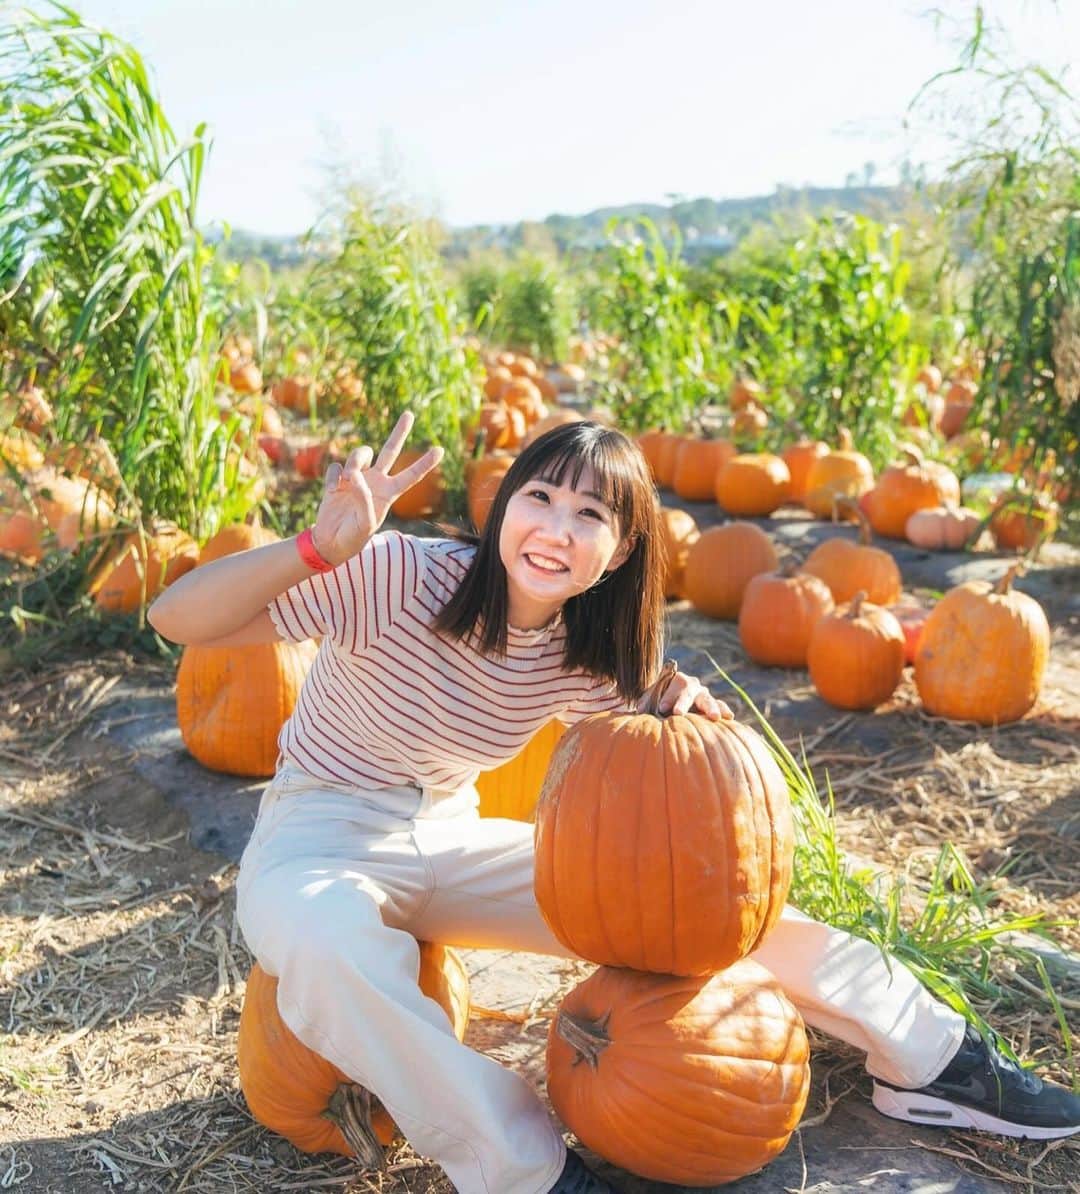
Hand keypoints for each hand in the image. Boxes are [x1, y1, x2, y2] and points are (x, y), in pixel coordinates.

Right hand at [310, 412, 443, 565]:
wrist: (330, 542)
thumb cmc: (352, 538)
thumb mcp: (365, 526)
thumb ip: (364, 502)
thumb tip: (355, 478)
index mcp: (388, 493)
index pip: (411, 476)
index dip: (425, 463)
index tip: (440, 450)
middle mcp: (375, 481)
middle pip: (390, 451)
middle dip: (399, 432)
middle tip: (409, 414)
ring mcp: (356, 478)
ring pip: (360, 454)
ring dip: (355, 461)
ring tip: (348, 479)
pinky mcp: (338, 479)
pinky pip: (336, 467)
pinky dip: (333, 478)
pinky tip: (332, 492)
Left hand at [638, 670, 733, 721]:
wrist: (673, 703)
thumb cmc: (659, 702)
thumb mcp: (650, 700)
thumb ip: (646, 703)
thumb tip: (639, 711)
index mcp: (676, 680)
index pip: (673, 684)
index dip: (668, 696)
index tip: (662, 708)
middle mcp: (692, 685)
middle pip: (689, 689)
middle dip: (684, 701)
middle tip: (678, 713)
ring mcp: (704, 695)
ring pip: (708, 698)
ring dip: (711, 707)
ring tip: (714, 717)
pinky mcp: (714, 706)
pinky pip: (720, 706)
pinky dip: (724, 711)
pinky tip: (729, 718)